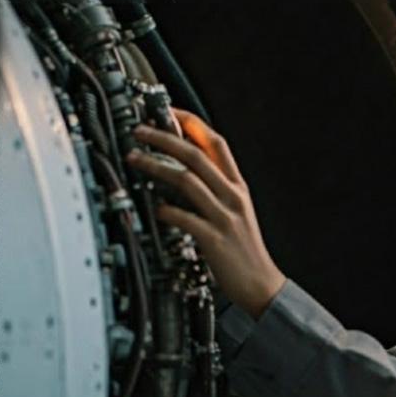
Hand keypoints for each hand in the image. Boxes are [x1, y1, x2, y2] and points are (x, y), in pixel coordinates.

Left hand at [128, 112, 286, 317]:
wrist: (262, 285)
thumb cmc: (244, 250)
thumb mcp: (236, 211)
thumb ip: (215, 189)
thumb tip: (184, 169)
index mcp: (238, 187)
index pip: (215, 143)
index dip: (190, 123)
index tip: (167, 111)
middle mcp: (232, 197)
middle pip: (195, 155)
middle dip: (164, 137)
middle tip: (139, 130)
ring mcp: (224, 217)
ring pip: (186, 181)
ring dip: (156, 166)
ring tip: (134, 159)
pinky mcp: (214, 239)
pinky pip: (184, 218)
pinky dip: (166, 210)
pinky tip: (154, 209)